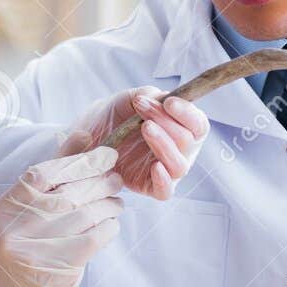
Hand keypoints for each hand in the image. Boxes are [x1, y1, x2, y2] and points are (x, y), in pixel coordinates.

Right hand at [0, 146, 122, 286]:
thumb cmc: (27, 240)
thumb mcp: (30, 207)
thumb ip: (56, 171)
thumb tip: (84, 134)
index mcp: (7, 206)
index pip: (45, 173)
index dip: (79, 161)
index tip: (105, 155)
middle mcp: (17, 227)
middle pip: (70, 194)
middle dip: (100, 183)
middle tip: (116, 179)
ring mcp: (37, 249)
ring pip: (87, 215)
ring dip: (109, 204)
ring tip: (116, 202)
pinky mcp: (60, 267)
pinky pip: (95, 237)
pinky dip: (109, 226)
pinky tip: (111, 223)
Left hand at [62, 87, 208, 199]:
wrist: (87, 134)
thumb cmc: (113, 116)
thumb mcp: (127, 99)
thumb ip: (146, 95)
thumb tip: (163, 97)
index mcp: (180, 128)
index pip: (198, 124)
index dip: (188, 113)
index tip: (168, 101)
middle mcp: (178, 151)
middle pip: (189, 142)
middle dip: (167, 122)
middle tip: (142, 108)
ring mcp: (165, 170)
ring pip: (179, 165)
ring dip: (164, 144)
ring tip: (145, 128)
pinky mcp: (149, 187)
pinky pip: (165, 191)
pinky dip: (163, 180)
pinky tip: (154, 166)